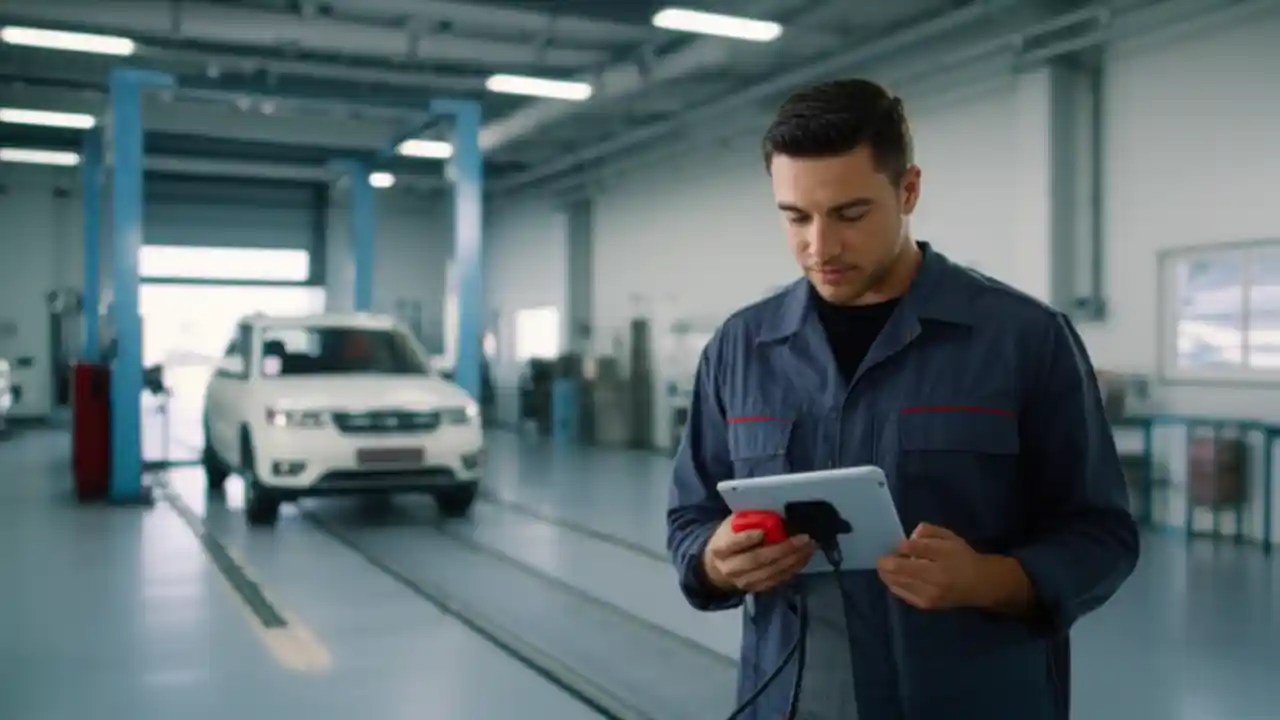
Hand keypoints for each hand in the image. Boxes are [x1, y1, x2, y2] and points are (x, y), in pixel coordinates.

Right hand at [702, 516, 814, 593]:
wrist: (719, 566)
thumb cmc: (730, 538)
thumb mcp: (733, 524)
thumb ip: (749, 520)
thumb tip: (774, 517)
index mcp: (721, 548)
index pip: (733, 543)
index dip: (747, 538)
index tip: (762, 531)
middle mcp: (731, 568)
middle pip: (757, 559)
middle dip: (783, 548)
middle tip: (803, 538)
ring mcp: (744, 581)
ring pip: (771, 571)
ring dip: (793, 559)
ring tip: (809, 546)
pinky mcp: (757, 588)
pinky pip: (778, 579)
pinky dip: (793, 568)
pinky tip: (804, 557)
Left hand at [876, 522, 1004, 610]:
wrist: (979, 585)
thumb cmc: (961, 557)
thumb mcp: (949, 537)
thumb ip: (928, 532)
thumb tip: (908, 538)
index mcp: (943, 556)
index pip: (911, 548)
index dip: (900, 546)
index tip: (900, 546)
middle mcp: (935, 577)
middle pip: (897, 569)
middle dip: (885, 561)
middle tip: (884, 556)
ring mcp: (929, 594)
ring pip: (894, 582)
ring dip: (886, 572)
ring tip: (889, 566)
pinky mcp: (925, 604)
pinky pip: (900, 592)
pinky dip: (893, 583)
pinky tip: (896, 577)